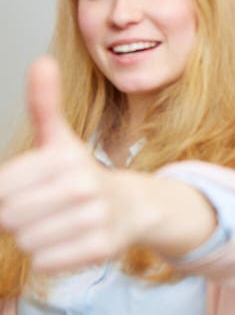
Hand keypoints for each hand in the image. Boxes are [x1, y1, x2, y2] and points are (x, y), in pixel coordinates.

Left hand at [0, 57, 133, 272]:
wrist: (133, 205)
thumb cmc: (82, 173)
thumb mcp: (61, 139)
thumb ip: (44, 103)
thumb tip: (41, 61)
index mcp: (67, 158)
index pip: (1, 189)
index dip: (9, 191)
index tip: (31, 186)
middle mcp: (83, 187)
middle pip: (9, 217)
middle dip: (19, 215)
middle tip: (43, 206)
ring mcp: (94, 219)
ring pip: (26, 241)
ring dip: (35, 236)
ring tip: (58, 222)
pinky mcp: (100, 249)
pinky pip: (45, 262)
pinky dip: (52, 256)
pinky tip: (69, 239)